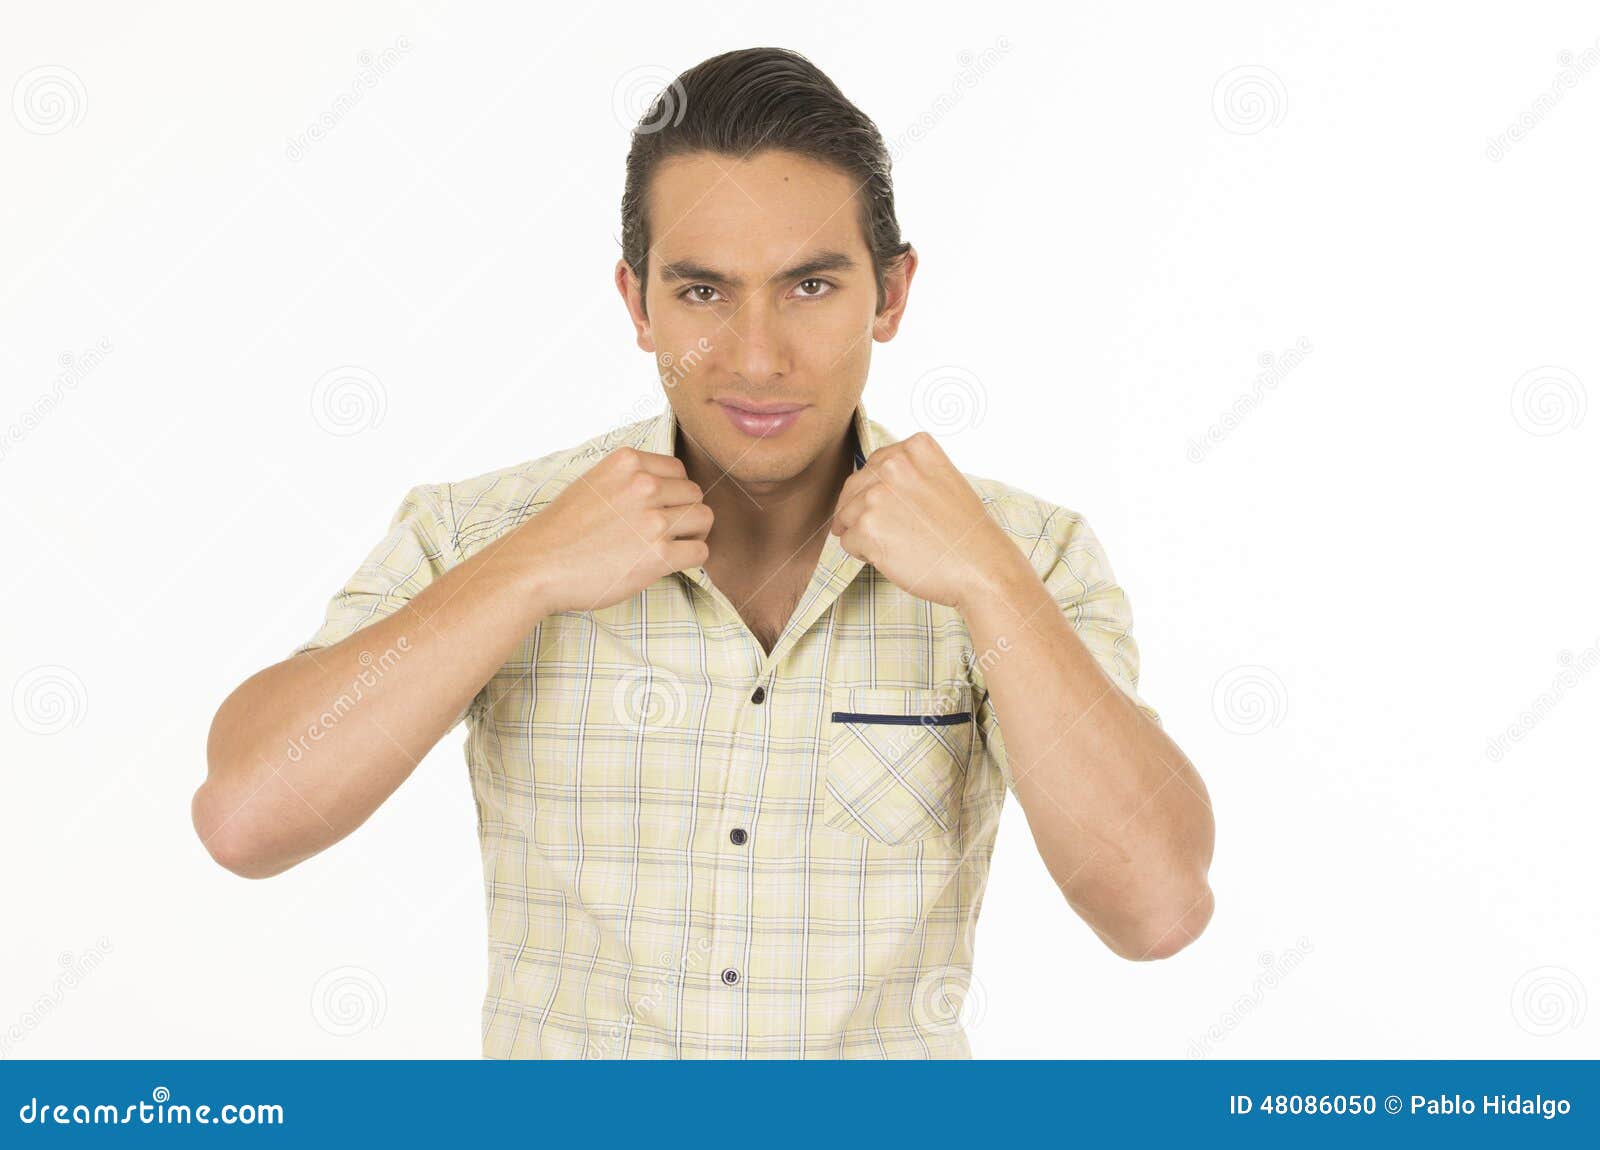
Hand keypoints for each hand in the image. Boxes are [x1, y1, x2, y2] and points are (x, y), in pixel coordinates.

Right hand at [509, 446, 712, 613]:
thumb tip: (665, 490)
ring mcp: (653, 519)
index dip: (674, 493)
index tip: (662, 510)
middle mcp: (643, 484)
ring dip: (694, 534)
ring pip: (704, 519)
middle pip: (694, 493)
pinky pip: (700, 552)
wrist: (537, 565)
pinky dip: (691, 559)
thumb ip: (629, 480)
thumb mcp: (594, 484)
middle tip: (669, 532)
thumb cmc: (561, 531)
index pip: (678, 470)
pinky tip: (672, 563)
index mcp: (627, 462)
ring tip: (674, 546)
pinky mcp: (659, 553)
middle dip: (685, 513)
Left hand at [828, 432, 1027, 610]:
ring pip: (846, 515)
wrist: (981, 567)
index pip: (873, 466)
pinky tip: (893, 556)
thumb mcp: (943, 480)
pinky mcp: (867, 527)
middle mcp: (893, 464)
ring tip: (898, 544)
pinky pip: (847, 541)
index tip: (895, 510)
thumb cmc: (965, 532)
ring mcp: (877, 495)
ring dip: (864, 533)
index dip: (878, 492)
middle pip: (854, 488)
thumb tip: (869, 483)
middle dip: (864, 512)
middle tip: (893, 532)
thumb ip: (908, 473)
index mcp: (915, 447)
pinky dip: (864, 553)